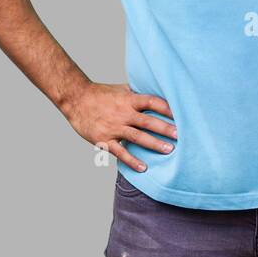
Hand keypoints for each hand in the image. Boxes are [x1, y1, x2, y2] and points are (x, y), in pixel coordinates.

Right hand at [60, 81, 177, 171]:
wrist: (76, 99)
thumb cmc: (101, 94)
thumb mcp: (121, 88)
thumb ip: (138, 92)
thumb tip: (158, 90)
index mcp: (129, 99)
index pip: (152, 102)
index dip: (167, 108)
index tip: (182, 113)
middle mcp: (123, 113)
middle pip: (148, 121)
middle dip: (165, 128)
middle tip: (181, 135)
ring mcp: (114, 127)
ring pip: (137, 137)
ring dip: (154, 144)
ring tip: (169, 150)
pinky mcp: (104, 140)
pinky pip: (120, 152)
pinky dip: (131, 160)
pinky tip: (143, 167)